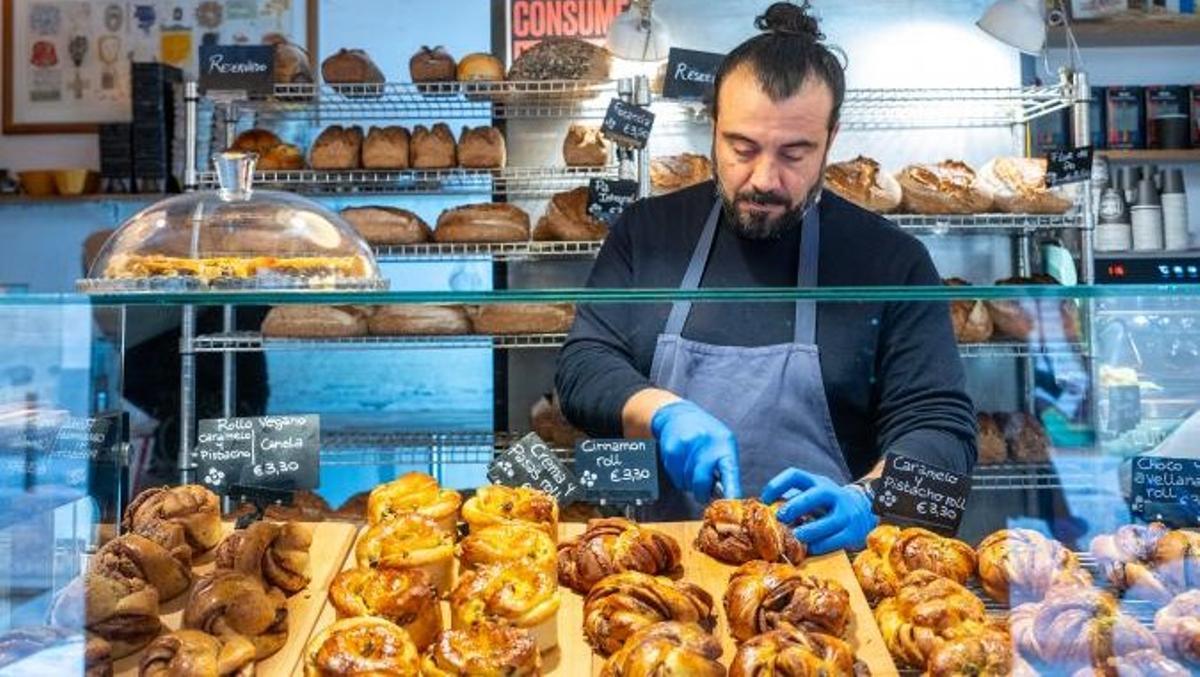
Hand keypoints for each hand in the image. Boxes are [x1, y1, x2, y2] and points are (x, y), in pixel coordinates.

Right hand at [650, 400, 741, 501]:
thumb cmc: (706, 434)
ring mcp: (687, 446)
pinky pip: (675, 478)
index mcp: (724, 444)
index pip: (730, 471)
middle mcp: (706, 444)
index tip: (731, 504)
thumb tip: (729, 497)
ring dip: (689, 483)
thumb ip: (726, 468)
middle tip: (702, 491)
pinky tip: (682, 465)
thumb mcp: (723, 444)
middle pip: (702, 483)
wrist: (679, 416)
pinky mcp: (671, 450)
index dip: (731, 490)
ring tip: (692, 468)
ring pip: (687, 483)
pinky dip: (679, 478)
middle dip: (702, 493)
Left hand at [762, 468, 876, 554]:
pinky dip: (821, 545)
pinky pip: (836, 540)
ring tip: (796, 536)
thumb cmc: (827, 504)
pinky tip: (809, 548)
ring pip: (830, 521)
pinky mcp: (852, 532)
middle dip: (798, 505)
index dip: (777, 485)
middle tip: (781, 517)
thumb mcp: (812, 494)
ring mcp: (846, 513)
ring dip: (810, 530)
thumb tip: (764, 511)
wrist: (864, 509)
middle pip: (817, 495)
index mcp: (817, 483)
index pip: (796, 475)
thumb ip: (793, 499)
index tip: (765, 499)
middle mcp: (833, 494)